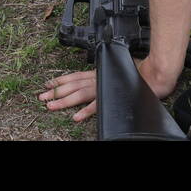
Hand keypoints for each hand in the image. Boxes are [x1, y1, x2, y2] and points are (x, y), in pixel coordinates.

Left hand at [39, 57, 177, 122]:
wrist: (149, 76)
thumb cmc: (131, 75)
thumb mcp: (111, 73)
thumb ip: (100, 77)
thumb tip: (90, 81)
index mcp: (96, 74)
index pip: (74, 76)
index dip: (60, 80)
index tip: (47, 84)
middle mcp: (96, 79)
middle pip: (72, 85)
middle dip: (56, 92)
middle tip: (42, 98)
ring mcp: (102, 88)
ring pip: (79, 95)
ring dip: (64, 101)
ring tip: (51, 106)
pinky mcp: (110, 97)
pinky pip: (97, 106)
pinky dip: (86, 111)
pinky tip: (76, 117)